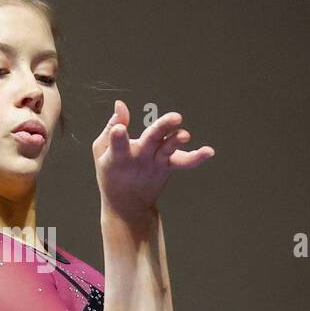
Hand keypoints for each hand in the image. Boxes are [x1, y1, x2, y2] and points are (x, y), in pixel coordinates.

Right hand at [92, 99, 214, 220]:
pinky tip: (209, 151)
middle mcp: (139, 159)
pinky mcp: (168, 167)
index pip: (118, 145)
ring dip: (177, 141)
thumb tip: (120, 104)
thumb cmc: (111, 173)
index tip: (119, 129)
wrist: (126, 206)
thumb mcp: (101, 151)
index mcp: (118, 157)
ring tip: (185, 135)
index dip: (117, 136)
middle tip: (175, 117)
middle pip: (151, 140)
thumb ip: (111, 126)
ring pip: (168, 150)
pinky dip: (197, 158)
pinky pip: (184, 162)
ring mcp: (156, 163)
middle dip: (162, 128)